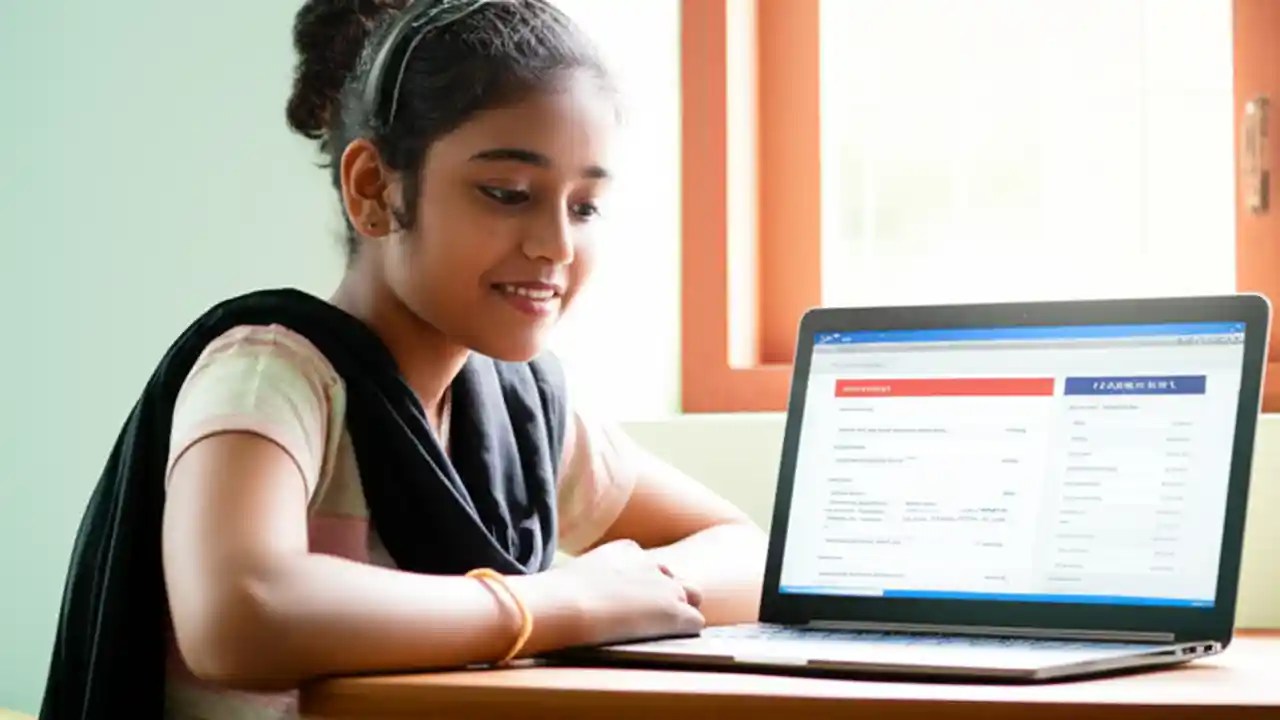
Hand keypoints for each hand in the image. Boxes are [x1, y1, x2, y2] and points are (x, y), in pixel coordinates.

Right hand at [523, 539, 705, 648]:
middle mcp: (652, 564)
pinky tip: (666, 642)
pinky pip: (696, 622)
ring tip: (661, 633)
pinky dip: (684, 632)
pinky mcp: (674, 611)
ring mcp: (667, 587)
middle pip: (676, 580)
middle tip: (649, 619)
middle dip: (669, 597)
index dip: (643, 588)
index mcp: (628, 550)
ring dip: (681, 613)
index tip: (628, 603)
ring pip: (693, 597)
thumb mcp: (575, 577)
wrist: (566, 604)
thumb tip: (568, 599)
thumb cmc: (558, 597)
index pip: (650, 567)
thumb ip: (587, 583)